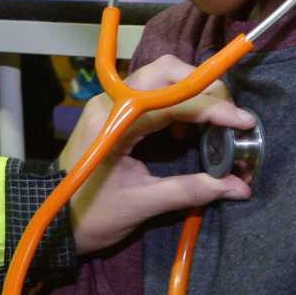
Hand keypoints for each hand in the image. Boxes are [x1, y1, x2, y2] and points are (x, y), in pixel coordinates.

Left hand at [63, 56, 256, 254]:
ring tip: (213, 123)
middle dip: (203, 87)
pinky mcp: (112, 113)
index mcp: (113, 121)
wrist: (51, 222)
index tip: (243, 122)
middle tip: (229, 116)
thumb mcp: (142, 205)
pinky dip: (175, 102)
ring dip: (191, 92)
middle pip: (165, 71)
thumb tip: (239, 187)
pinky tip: (184, 130)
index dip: (213, 109)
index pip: (172, 101)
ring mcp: (109, 104)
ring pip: (159, 77)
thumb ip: (190, 191)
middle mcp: (110, 102)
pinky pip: (150, 93)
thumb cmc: (89, 215)